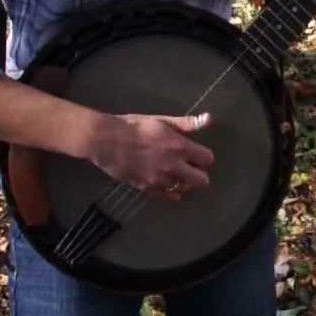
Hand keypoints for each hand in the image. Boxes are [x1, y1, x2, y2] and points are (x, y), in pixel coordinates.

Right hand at [87, 112, 215, 200]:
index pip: (207, 159)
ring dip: (184, 182)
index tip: (197, 154)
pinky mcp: (148, 189)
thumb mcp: (162, 121)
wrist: (107, 141)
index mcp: (180, 147)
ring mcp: (161, 180)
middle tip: (191, 167)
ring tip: (175, 173)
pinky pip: (168, 197)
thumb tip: (209, 118)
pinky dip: (171, 192)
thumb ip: (186, 123)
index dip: (204, 157)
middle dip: (199, 174)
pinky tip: (168, 184)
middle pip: (201, 180)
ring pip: (185, 189)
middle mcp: (174, 166)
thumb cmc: (135, 127)